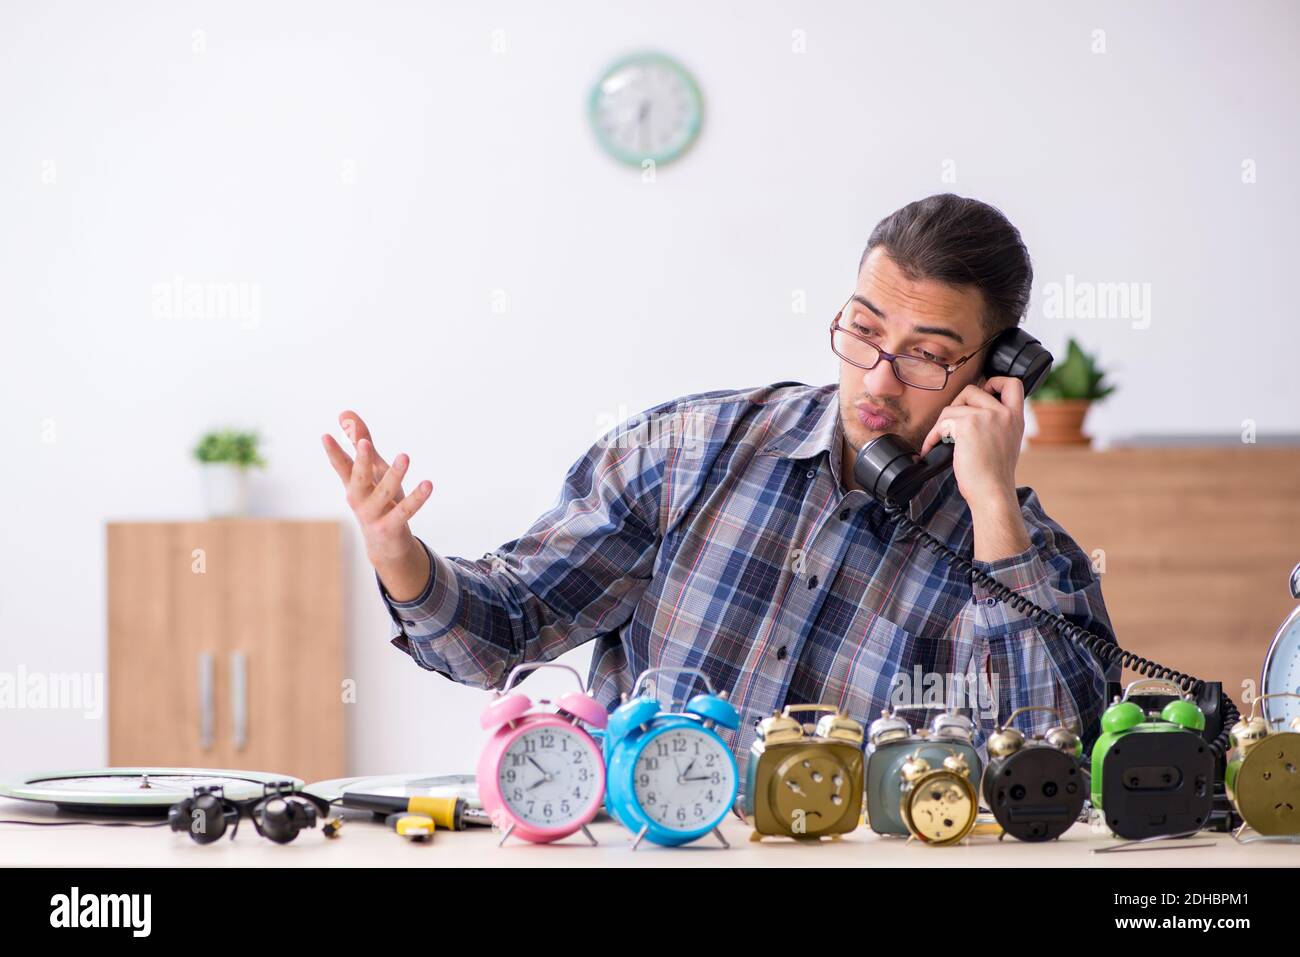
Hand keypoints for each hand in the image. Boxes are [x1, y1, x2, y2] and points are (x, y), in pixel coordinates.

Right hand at [321, 409, 431, 567]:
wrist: (384, 544)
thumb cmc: (377, 499)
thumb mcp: (371, 470)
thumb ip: (359, 441)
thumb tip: (344, 413)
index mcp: (353, 484)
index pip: (341, 466)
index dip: (333, 452)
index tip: (326, 435)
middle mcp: (359, 499)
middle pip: (359, 478)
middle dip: (361, 461)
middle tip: (364, 443)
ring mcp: (373, 515)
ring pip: (384, 492)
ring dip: (395, 474)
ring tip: (405, 456)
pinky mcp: (390, 527)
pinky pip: (405, 511)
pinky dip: (417, 499)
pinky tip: (428, 484)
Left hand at [916, 376, 1023, 507]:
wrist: (992, 493)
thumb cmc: (993, 475)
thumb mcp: (1006, 443)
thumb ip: (998, 424)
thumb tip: (972, 411)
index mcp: (1015, 418)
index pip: (1013, 383)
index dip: (994, 381)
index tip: (983, 391)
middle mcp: (1003, 414)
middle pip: (972, 390)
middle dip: (956, 406)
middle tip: (951, 426)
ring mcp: (986, 417)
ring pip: (952, 408)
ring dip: (941, 425)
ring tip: (940, 442)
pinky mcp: (968, 425)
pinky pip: (942, 422)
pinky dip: (932, 436)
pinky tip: (931, 448)